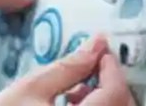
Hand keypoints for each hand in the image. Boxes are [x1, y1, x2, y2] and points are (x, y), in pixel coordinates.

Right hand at [0, 35, 136, 104]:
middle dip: (114, 84)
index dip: (111, 66)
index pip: (115, 92)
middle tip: (94, 64)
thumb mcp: (30, 89)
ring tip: (80, 88)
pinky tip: (74, 105)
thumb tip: (95, 45)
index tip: (101, 49)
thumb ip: (67, 67)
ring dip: (108, 100)